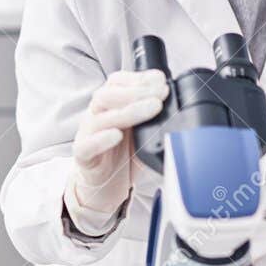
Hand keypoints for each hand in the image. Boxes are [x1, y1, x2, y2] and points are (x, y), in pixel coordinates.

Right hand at [64, 68, 168, 233]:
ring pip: (100, 117)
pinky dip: (101, 139)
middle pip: (108, 95)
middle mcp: (96, 116)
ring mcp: (87, 135)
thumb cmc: (121, 156)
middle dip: (137, 92)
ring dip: (128, 110)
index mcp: (110, 106)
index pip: (117, 82)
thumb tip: (182, 109)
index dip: (138, 78)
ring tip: (151, 108)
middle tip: (161, 94)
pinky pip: (87, 145)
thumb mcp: (142, 133)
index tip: (160, 80)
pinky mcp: (83, 156)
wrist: (102, 187)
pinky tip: (116, 135)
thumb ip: (155, 120)